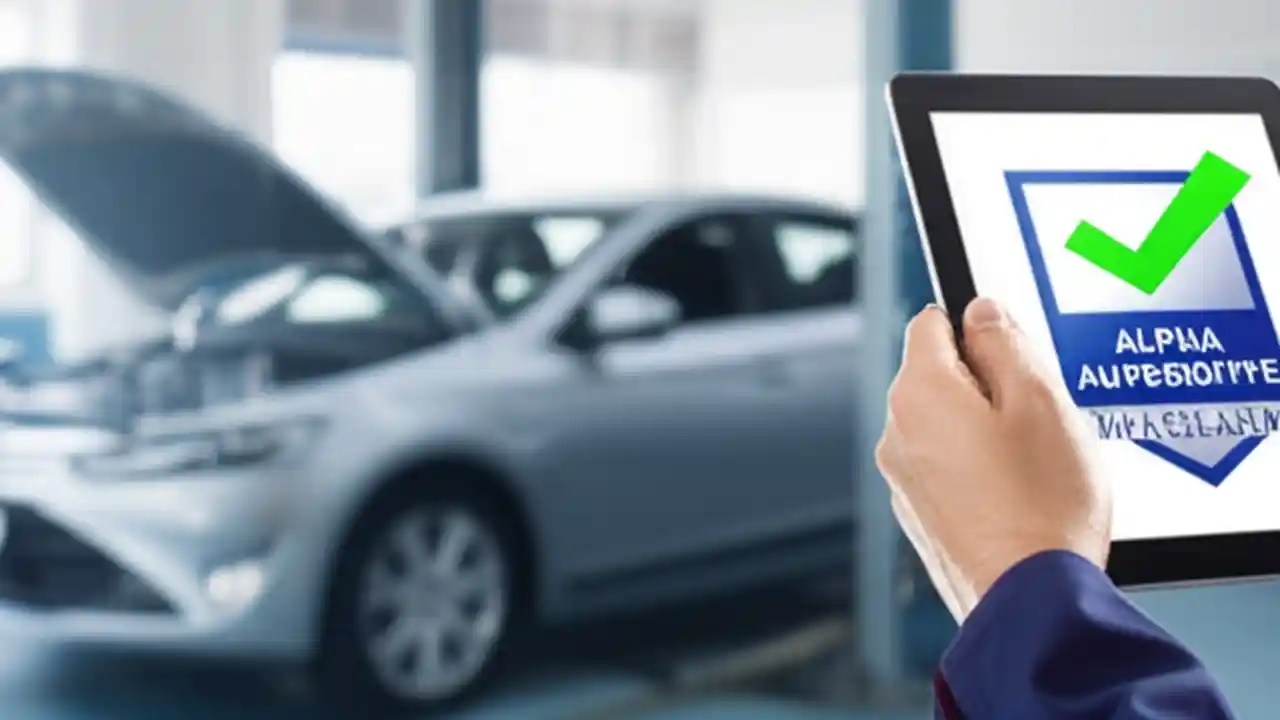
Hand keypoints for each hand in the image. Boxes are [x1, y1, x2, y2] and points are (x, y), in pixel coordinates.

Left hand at [876, 297, 1111, 621]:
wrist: (1032, 601)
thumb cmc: (1043, 503)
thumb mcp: (1041, 399)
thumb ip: (1006, 342)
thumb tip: (981, 311)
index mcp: (919, 393)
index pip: (931, 321)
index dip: (977, 324)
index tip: (1012, 344)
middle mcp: (896, 432)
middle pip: (938, 375)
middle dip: (986, 381)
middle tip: (1039, 413)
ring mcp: (901, 478)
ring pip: (944, 425)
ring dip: (984, 428)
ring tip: (1035, 461)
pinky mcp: (919, 515)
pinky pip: (945, 469)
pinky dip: (977, 470)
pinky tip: (1020, 494)